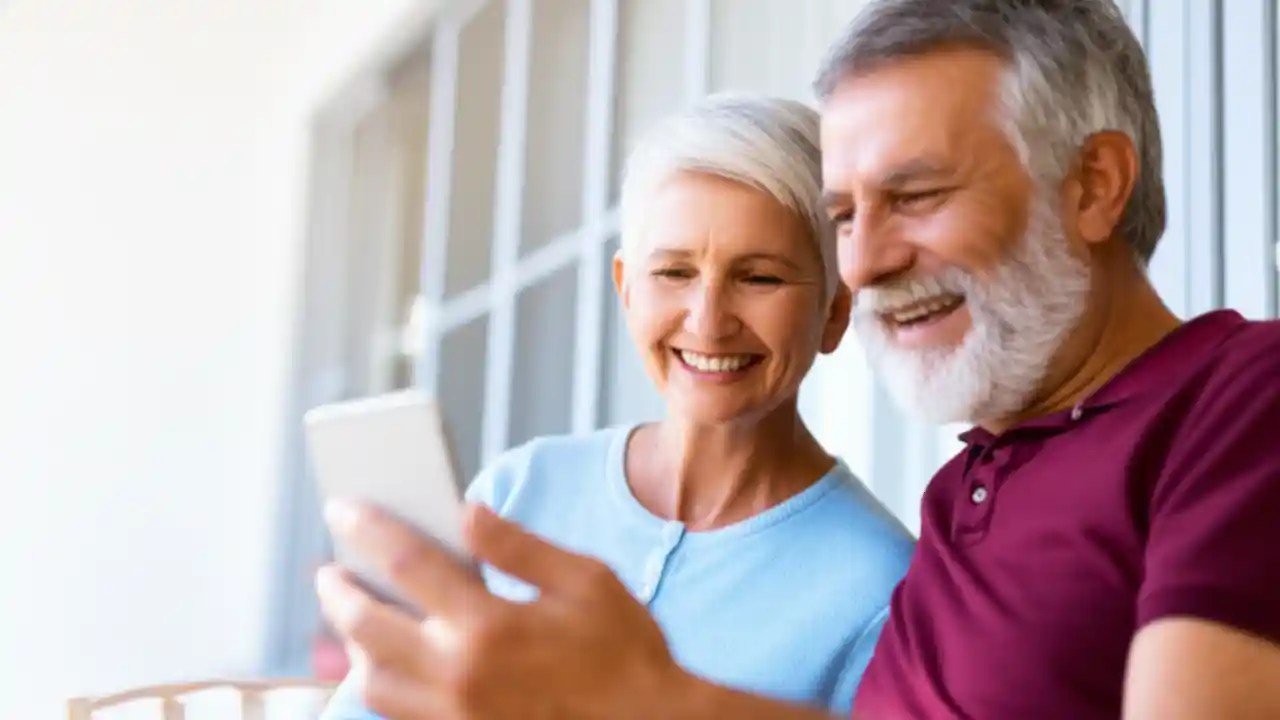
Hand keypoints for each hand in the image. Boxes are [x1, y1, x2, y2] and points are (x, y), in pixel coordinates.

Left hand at [316, 500, 687, 719]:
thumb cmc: (625, 651)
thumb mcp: (586, 580)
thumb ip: (518, 546)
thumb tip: (466, 510)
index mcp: (491, 624)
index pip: (407, 563)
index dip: (367, 529)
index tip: (342, 508)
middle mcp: (460, 673)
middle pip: (368, 627)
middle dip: (339, 591)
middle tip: (330, 570)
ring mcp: (456, 714)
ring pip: (373, 680)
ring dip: (353, 644)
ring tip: (355, 616)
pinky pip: (397, 714)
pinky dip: (380, 684)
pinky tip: (388, 663)